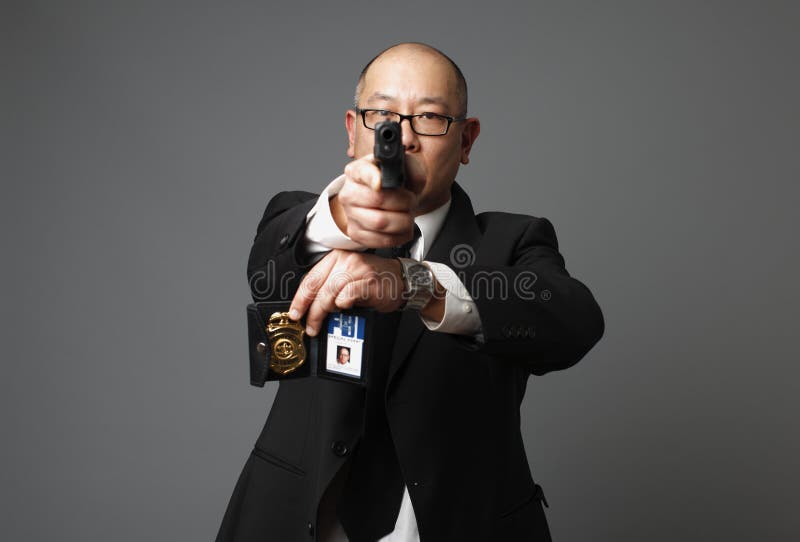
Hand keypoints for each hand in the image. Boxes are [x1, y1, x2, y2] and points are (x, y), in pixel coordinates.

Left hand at [288, 249, 404, 335]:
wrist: (401, 280)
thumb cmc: (374, 280)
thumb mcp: (348, 277)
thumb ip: (329, 287)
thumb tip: (308, 306)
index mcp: (337, 257)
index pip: (311, 278)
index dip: (300, 298)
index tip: (295, 312)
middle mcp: (346, 260)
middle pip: (318, 286)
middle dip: (309, 309)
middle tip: (309, 324)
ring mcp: (359, 270)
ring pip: (329, 292)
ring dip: (322, 311)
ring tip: (322, 323)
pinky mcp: (369, 282)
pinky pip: (347, 295)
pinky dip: (342, 304)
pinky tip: (343, 308)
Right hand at [331, 155, 417, 247]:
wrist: (384, 200)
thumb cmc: (392, 184)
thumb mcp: (404, 168)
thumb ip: (411, 169)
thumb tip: (413, 181)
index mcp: (358, 171)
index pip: (362, 172)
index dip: (372, 177)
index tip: (380, 182)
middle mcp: (349, 192)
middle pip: (378, 199)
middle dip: (404, 202)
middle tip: (411, 200)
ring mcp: (350, 215)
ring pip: (381, 223)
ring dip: (404, 220)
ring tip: (407, 214)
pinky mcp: (356, 234)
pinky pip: (382, 240)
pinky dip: (400, 235)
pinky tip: (402, 226)